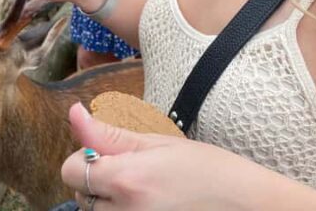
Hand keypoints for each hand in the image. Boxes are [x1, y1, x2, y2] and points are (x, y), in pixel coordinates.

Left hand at [61, 104, 262, 210]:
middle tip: (133, 171)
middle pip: (80, 195)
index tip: (107, 153)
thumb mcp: (157, 143)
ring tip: (143, 191)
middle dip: (96, 181)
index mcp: (126, 180)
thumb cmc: (206, 169)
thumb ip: (109, 134)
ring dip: (107, 203)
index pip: (70, 170)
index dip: (83, 158)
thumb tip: (74, 113)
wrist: (244, 204)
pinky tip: (147, 205)